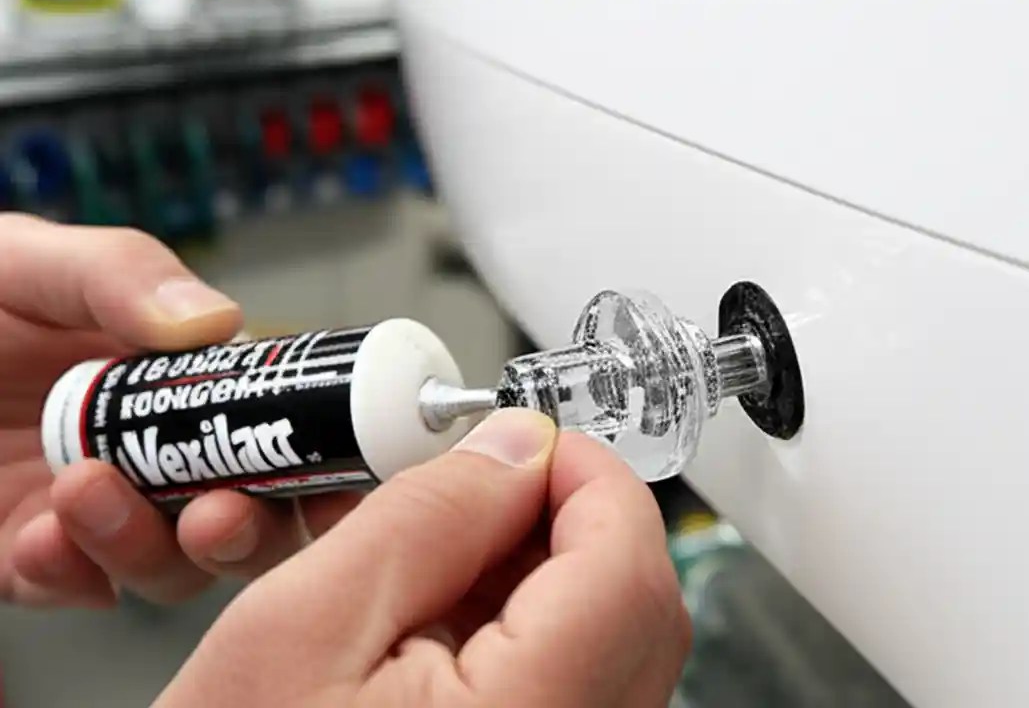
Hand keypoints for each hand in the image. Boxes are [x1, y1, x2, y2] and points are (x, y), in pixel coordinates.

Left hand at [0, 214, 359, 607]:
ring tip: (92, 494)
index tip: (332, 461)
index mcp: (175, 379)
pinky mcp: (22, 554)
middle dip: (250, 528)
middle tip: (226, 509)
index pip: (274, 425)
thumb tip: (216, 318)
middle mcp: (148, 450)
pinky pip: (71, 588)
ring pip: (169, 567)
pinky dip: (70, 574)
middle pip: (245, 515)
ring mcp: (90, 507)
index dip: (316, 453)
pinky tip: (44, 537)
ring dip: (152, 548)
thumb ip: (122, 275)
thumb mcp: (33, 260)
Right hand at [157, 409, 691, 707]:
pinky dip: (525, 633)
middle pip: (635, 601)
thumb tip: (512, 448)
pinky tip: (444, 623)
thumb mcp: (299, 631)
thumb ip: (424, 522)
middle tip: (482, 488)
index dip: (588, 472)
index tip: (528, 439)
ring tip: (437, 560)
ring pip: (610, 642)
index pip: (627, 561)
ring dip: (540, 573)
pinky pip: (577, 687)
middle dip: (564, 518)